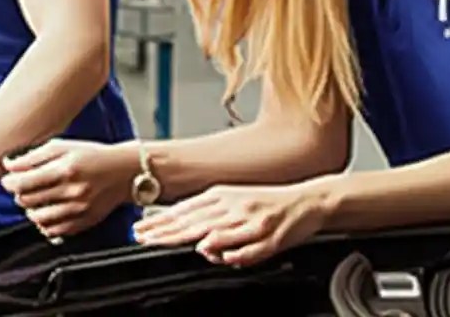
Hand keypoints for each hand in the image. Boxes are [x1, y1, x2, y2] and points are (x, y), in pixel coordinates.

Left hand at [0, 139, 136, 238]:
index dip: (9, 182)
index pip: (23, 183)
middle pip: (27, 201)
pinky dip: (44, 222)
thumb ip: (33, 156)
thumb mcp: (62, 147)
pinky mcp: (83, 222)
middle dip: (19, 193)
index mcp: (64, 169)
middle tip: (24, 186)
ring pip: (37, 218)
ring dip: (30, 209)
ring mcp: (78, 210)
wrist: (123, 172)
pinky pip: (53, 230)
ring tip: (36, 198)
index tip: (8, 179)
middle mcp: (71, 192)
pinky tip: (49, 209)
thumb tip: (8, 165)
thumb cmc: (91, 156)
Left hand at [133, 183, 331, 267]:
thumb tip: (186, 228)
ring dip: (191, 238)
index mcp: (222, 196)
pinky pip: (249, 246)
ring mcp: (252, 220)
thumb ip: (210, 214)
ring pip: (217, 231)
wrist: (308, 199)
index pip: (185, 210)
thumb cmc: (269, 203)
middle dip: (166, 231)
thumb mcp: (234, 200)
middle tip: (143, 237)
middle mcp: (233, 205)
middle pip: (194, 220)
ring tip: (170, 243)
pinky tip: (217, 252)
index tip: (140, 229)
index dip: (161, 221)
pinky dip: (232, 250)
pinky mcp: (271, 234)